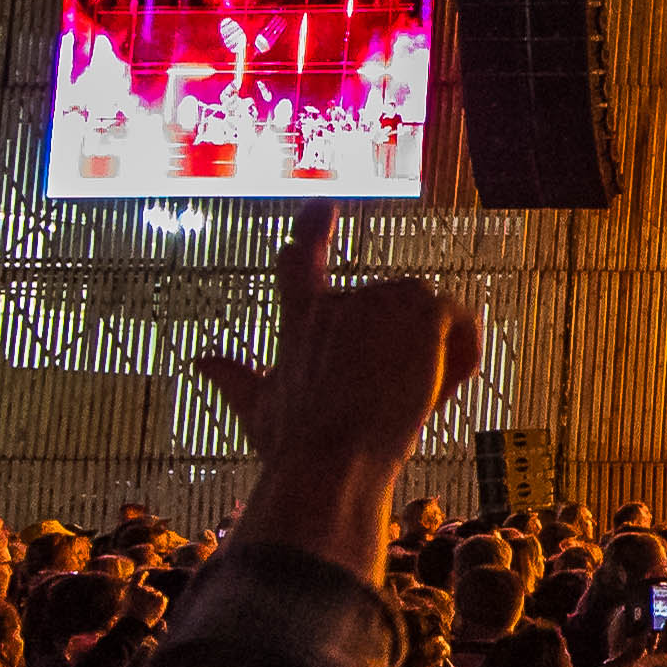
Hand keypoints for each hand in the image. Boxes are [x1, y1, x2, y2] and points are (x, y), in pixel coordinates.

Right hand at [193, 207, 480, 471]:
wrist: (331, 462)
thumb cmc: (295, 449)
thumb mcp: (259, 412)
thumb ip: (234, 380)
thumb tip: (201, 361)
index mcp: (303, 319)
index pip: (304, 261)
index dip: (314, 229)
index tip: (323, 204)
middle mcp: (341, 297)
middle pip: (400, 312)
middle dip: (409, 353)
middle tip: (387, 402)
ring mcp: (381, 297)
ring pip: (434, 324)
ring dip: (434, 361)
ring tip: (402, 404)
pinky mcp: (423, 308)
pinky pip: (465, 329)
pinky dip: (463, 360)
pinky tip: (434, 391)